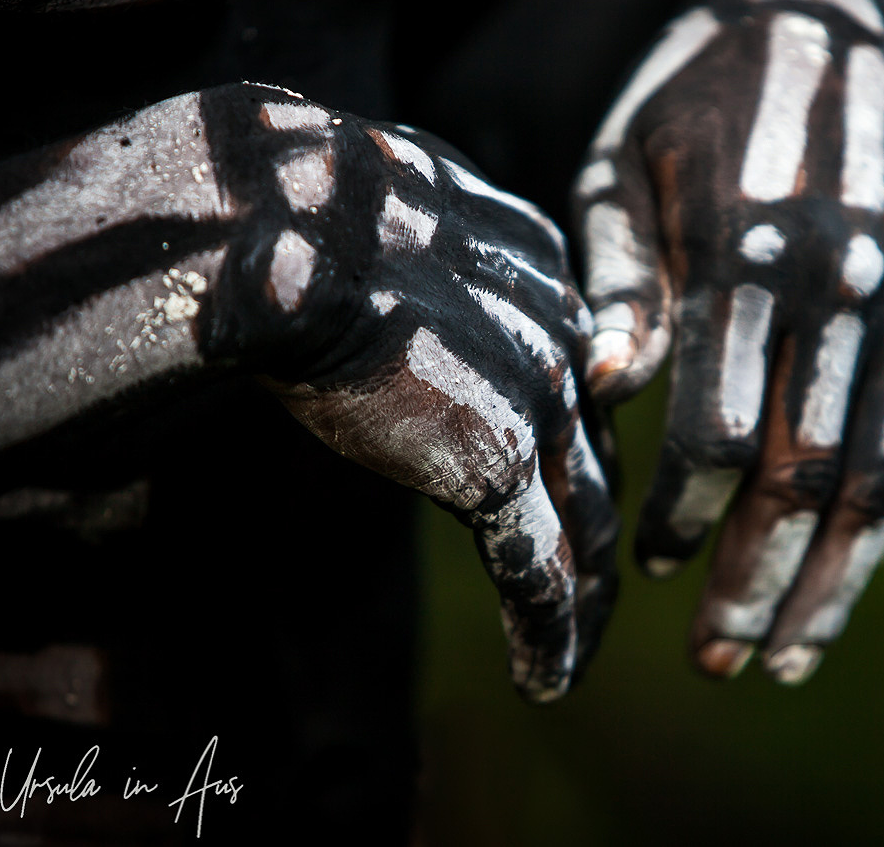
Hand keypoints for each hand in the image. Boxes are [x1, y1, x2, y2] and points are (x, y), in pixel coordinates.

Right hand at [246, 93, 619, 702]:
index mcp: (539, 274)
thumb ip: (419, 266)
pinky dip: (546, 631)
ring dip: (583, 597)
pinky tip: (545, 679)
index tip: (565, 484)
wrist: (287, 218)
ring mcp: (539, 403)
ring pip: (582, 524)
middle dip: (595, 529)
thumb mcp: (392, 219)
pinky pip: (537, 569)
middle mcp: (561, 339)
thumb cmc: (308, 205)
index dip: (574, 440)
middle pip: (595, 457)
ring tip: (572, 651)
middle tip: (592, 586)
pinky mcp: (495, 463)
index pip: (576, 378)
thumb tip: (378, 276)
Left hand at [571, 0, 883, 683]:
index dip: (682, 509)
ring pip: (879, 477)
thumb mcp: (626, 171)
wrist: (824, 27)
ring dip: (833, 582)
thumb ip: (620, 285)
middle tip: (714, 661)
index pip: (719, 424)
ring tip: (786, 659)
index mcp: (752, 251)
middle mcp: (847, 285)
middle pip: (805, 472)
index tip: (649, 561)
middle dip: (754, 580)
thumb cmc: (695, 108)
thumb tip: (612, 390)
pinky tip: (850, 579)